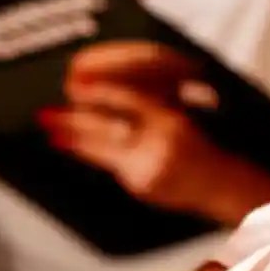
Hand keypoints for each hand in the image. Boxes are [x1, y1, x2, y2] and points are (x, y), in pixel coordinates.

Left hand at [38, 82, 228, 215]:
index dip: (102, 93)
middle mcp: (162, 142)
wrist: (222, 184)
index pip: (132, 100)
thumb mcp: (177, 115)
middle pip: (109, 126)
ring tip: (51, 129)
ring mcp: (151, 166)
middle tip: (46, 112)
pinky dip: (87, 152)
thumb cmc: (197, 146)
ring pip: (103, 148)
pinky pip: (110, 165)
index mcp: (172, 119)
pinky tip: (67, 143)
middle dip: (74, 120)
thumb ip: (146, 103)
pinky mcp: (143, 184)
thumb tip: (100, 88)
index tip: (77, 85)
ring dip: (73, 137)